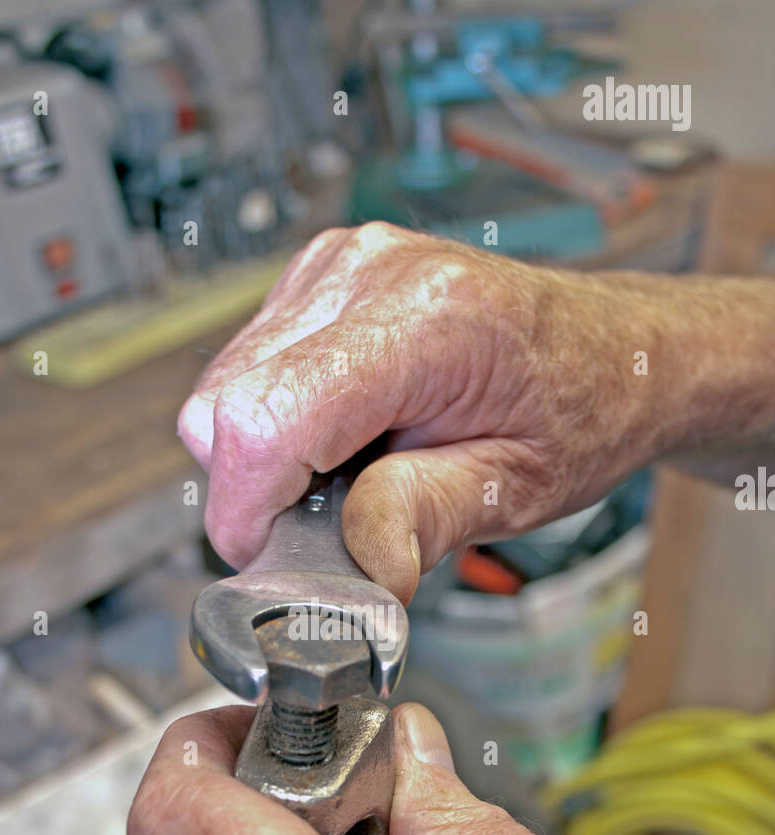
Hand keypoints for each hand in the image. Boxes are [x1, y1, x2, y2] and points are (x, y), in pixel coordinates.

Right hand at [178, 222, 694, 599]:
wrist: (612, 352)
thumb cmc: (581, 410)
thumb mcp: (518, 487)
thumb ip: (426, 518)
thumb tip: (361, 570)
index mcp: (427, 322)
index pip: (267, 419)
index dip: (246, 507)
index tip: (267, 558)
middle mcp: (370, 273)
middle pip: (224, 404)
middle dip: (252, 489)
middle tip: (326, 524)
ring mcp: (339, 263)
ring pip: (223, 389)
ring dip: (263, 456)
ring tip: (351, 470)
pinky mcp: (321, 274)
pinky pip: (247, 365)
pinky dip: (277, 419)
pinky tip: (345, 431)